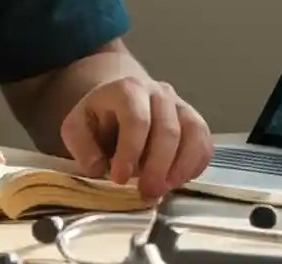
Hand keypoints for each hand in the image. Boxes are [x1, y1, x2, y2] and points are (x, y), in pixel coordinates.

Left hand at [60, 77, 212, 199]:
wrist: (122, 100)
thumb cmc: (100, 117)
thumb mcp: (77, 126)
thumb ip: (81, 145)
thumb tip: (98, 168)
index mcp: (127, 89)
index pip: (136, 118)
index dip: (130, 151)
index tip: (120, 178)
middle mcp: (159, 92)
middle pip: (168, 129)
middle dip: (157, 166)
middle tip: (146, 192)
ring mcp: (180, 105)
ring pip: (192, 134)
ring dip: (180, 167)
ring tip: (163, 189)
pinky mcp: (195, 121)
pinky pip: (205, 143)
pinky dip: (195, 165)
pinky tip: (177, 180)